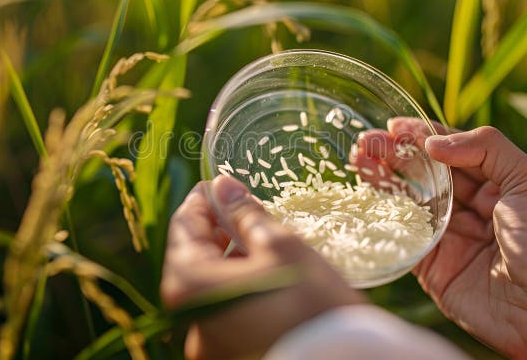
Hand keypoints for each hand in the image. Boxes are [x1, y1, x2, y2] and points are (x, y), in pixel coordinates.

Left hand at [161, 175, 365, 359]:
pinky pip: (227, 311)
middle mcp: (191, 319)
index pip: (184, 226)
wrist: (342, 359)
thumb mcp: (280, 247)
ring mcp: (209, 342)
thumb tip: (223, 186)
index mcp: (190, 287)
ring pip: (214, 287)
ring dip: (233, 261)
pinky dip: (242, 290)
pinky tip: (270, 278)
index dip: (204, 199)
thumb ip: (245, 214)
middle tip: (250, 211)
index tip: (223, 184)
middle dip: (221, 231)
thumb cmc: (311, 303)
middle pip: (196, 258)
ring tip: (266, 245)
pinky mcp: (229, 355)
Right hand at [354, 120, 526, 358]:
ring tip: (359, 160)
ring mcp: (448, 236)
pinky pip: (403, 235)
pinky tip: (367, 194)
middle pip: (425, 173)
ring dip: (383, 178)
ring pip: (408, 199)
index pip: (452, 152)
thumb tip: (433, 142)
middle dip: (396, 154)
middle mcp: (469, 207)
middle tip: (368, 141)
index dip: (424, 136)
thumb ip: (487, 149)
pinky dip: (384, 214)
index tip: (396, 126)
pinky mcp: (431, 265)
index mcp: (496, 184)